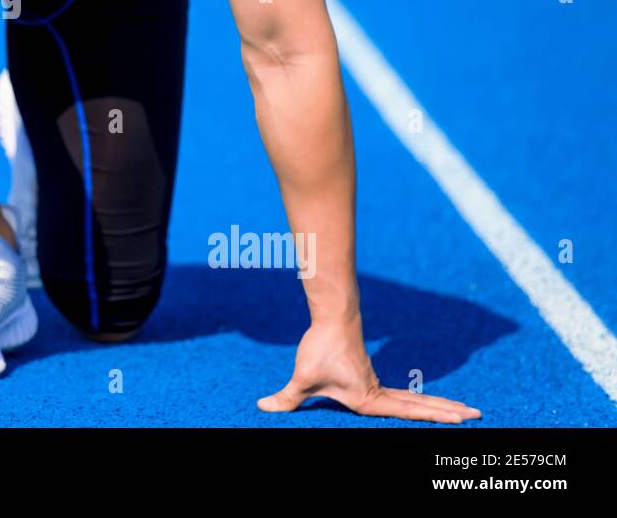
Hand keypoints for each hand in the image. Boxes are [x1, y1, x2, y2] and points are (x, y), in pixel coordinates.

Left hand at [258, 317, 480, 422]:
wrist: (331, 319)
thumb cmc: (320, 348)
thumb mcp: (302, 378)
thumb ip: (287, 399)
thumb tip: (262, 408)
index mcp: (369, 398)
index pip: (408, 412)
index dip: (434, 417)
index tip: (461, 419)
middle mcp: (379, 393)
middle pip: (420, 406)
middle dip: (447, 413)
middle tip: (477, 415)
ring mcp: (378, 385)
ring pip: (415, 399)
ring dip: (439, 406)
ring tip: (465, 411)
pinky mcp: (372, 378)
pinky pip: (403, 395)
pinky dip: (421, 401)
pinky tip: (429, 407)